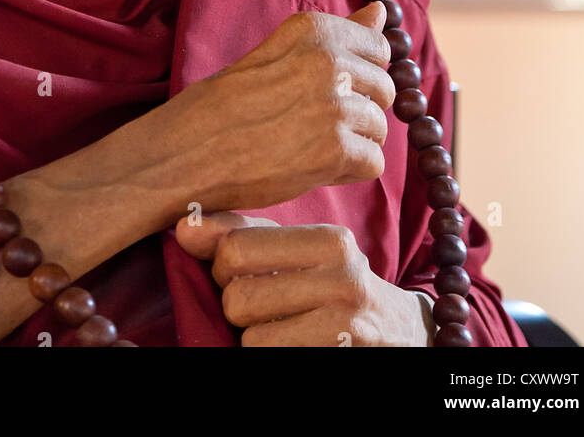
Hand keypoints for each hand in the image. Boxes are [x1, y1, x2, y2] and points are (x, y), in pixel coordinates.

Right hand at [154, 2, 393, 214]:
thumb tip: (382, 11)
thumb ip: (335, 36)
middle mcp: (331, 61)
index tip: (332, 90)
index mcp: (314, 30)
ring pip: (379, 129)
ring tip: (308, 146)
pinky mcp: (337, 150)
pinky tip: (313, 167)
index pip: (378, 47)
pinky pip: (374, 163)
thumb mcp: (276, 53)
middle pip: (384, 90)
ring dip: (353, 143)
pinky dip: (348, 171)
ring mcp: (336, 106)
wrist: (185, 152)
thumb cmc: (222, 104)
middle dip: (359, 110)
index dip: (361, 75)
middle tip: (313, 124)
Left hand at [175, 212, 432, 346]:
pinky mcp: (340, 354)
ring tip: (281, 329)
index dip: (225, 270)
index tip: (246, 276)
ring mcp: (346, 323)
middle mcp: (344, 275)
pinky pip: (267, 358)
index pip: (234, 249)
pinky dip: (269, 356)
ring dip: (253, 339)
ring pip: (249, 337)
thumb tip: (182, 226)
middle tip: (266, 309)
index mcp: (329, 239)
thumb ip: (240, 234)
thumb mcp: (296, 252)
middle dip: (238, 308)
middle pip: (237, 296)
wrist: (401, 338)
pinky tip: (293, 346)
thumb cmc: (333, 289)